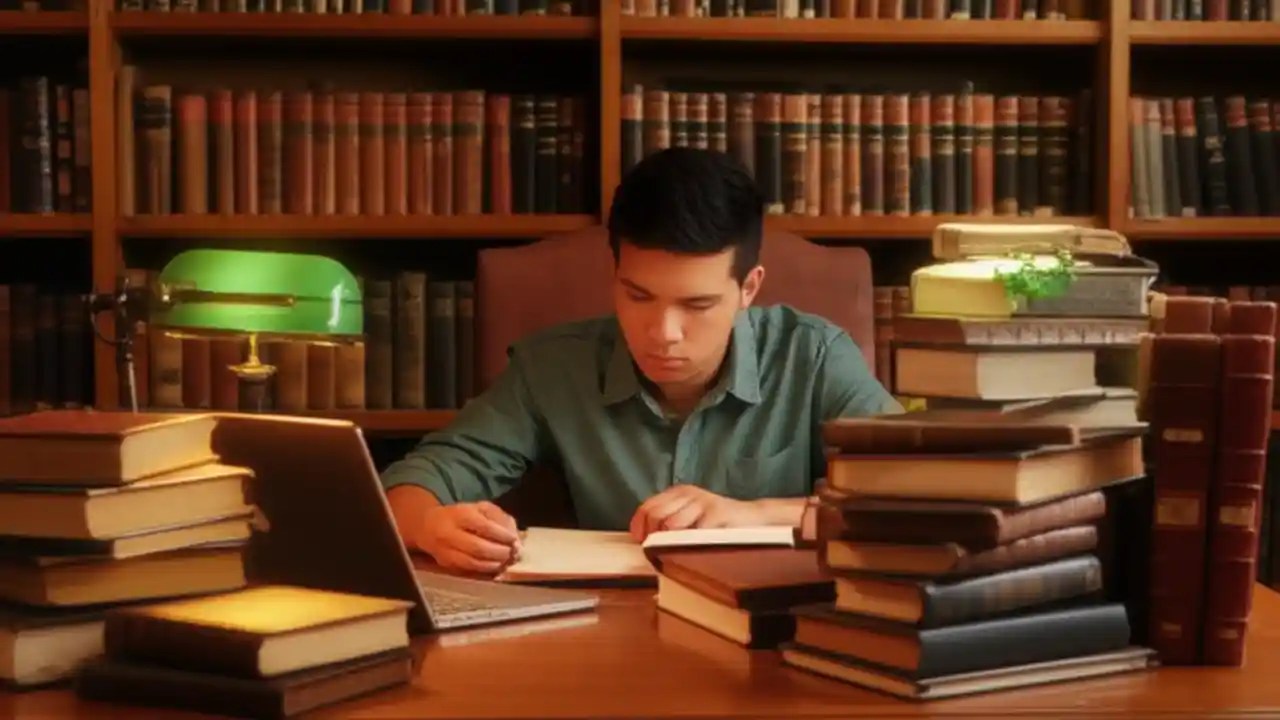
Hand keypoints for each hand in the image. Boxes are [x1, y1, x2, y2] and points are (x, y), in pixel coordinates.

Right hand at [415, 501, 521, 573]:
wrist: (428, 525)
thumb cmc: (461, 515)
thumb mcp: (480, 508)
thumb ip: (500, 518)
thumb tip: (515, 537)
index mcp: (460, 514)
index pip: (484, 527)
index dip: (502, 535)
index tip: (515, 540)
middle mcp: (449, 533)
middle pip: (479, 548)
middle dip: (500, 553)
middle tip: (514, 554)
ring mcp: (445, 551)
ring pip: (473, 563)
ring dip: (495, 564)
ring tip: (506, 561)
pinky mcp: (445, 564)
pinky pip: (468, 571)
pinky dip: (485, 571)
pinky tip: (495, 567)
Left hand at [628, 485, 765, 541]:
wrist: (753, 518)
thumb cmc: (718, 522)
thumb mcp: (690, 515)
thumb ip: (668, 520)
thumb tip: (642, 537)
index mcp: (679, 492)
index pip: (648, 507)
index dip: (640, 526)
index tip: (641, 542)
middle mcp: (689, 494)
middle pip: (656, 515)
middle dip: (652, 536)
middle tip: (658, 551)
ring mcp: (703, 502)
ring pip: (671, 525)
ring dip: (670, 543)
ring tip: (677, 552)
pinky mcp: (717, 513)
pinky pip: (694, 534)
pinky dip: (689, 546)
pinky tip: (694, 551)